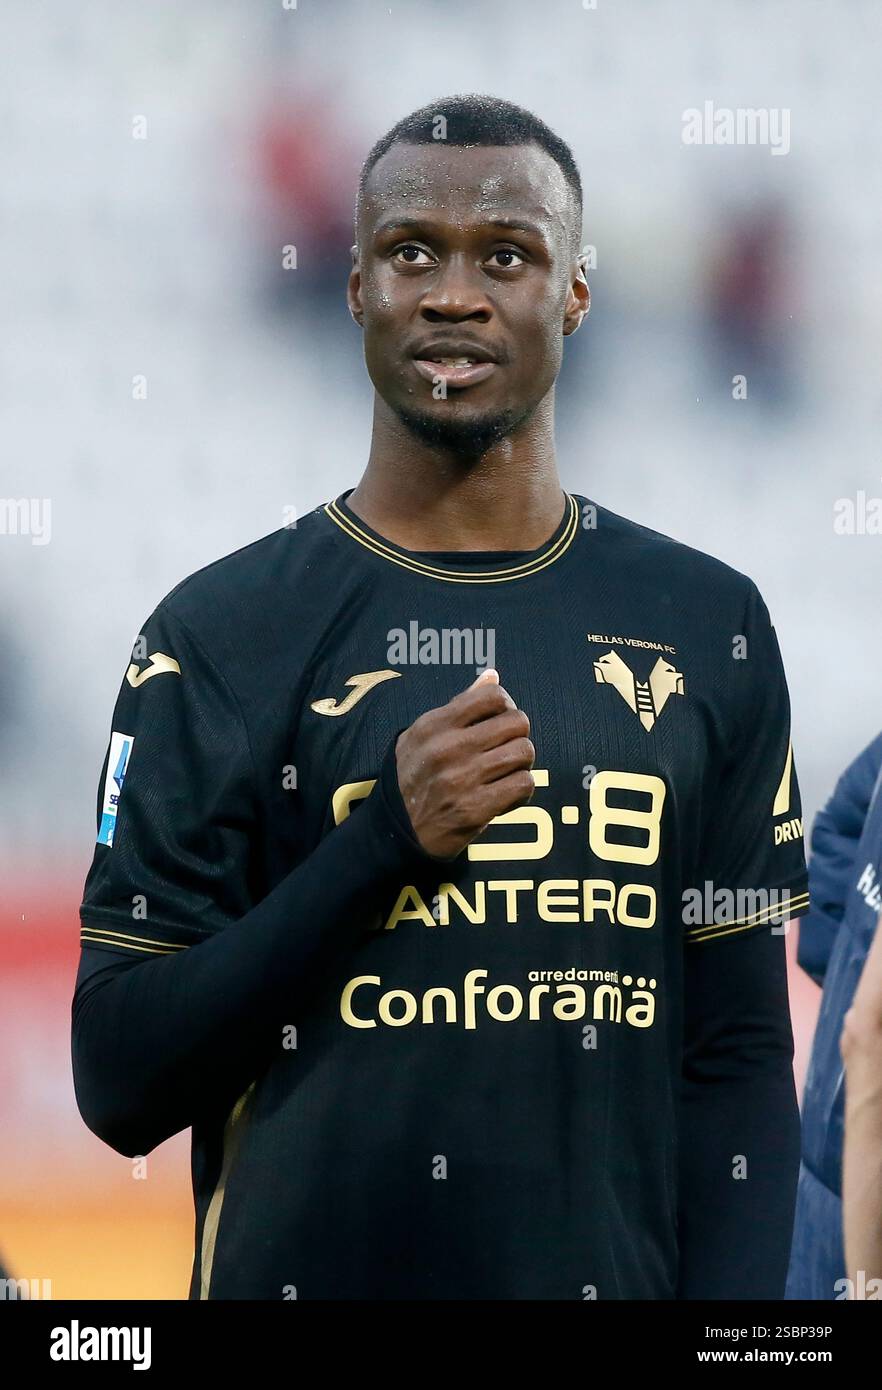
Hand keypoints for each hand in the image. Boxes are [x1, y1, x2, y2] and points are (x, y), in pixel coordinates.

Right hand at [394, 668, 534, 858]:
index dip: (506, 705)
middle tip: (506, 748)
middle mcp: (449, 748)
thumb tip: (492, 675)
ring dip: (522, 763)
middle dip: (518, 735)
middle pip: (517, 722)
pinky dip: (521, 789)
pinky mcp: (476, 808)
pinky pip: (522, 785)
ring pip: (524, 753)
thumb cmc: (412, 777)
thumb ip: (458, 705)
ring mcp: (463, 779)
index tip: (500, 720)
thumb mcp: (421, 735)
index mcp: (435, 725)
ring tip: (506, 771)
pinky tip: (507, 793)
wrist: (396, 830)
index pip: (492, 696)